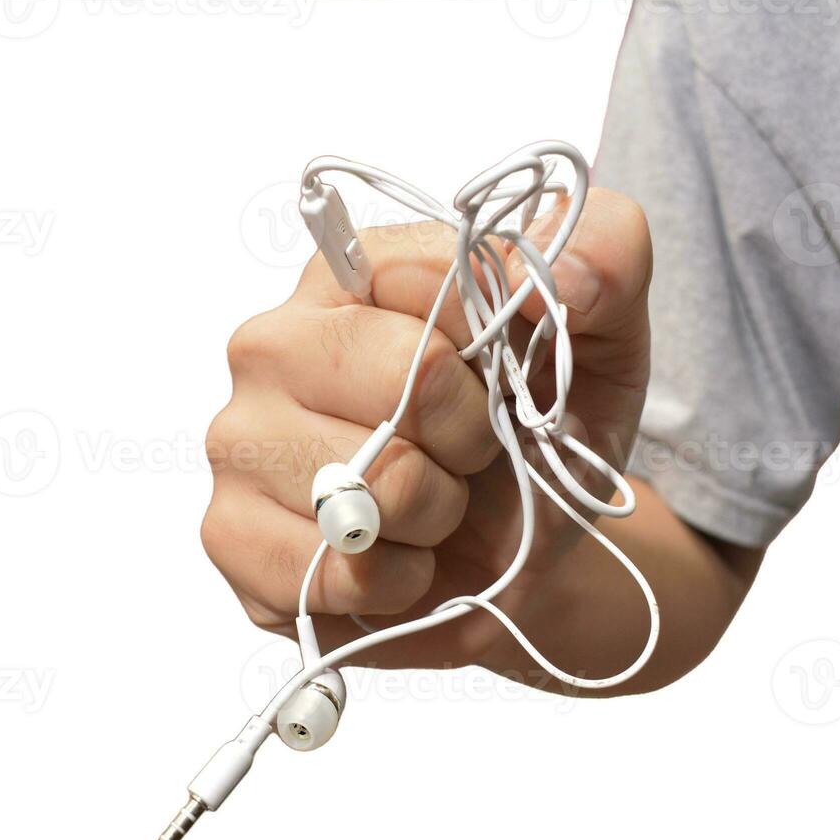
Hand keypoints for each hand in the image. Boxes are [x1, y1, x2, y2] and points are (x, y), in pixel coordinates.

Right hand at [201, 189, 652, 672]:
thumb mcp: (604, 333)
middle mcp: (271, 344)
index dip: (494, 349)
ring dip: (435, 520)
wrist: (528, 552)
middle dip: (471, 441)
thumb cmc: (542, 429)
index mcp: (349, 273)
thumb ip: (607, 255)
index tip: (501, 380)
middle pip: (404, 384)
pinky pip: (332, 572)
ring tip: (431, 510)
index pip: (426, 281)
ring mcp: (238, 441)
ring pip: (368, 490)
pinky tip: (397, 564)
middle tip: (469, 457)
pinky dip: (396, 584)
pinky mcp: (231, 537)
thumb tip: (556, 274)